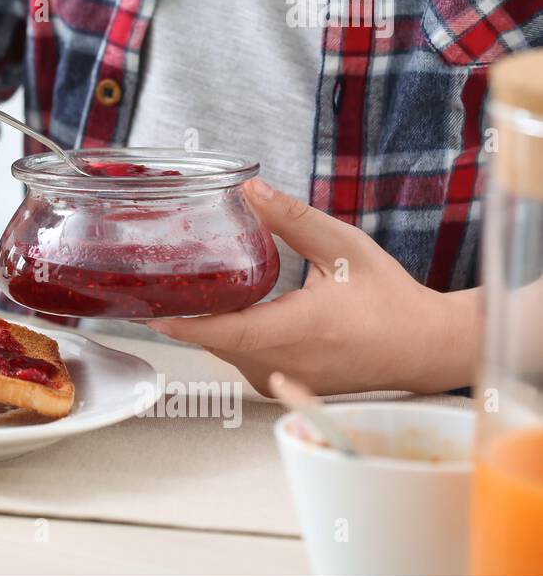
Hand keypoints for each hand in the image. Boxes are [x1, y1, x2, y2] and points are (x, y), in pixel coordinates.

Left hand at [147, 179, 479, 395]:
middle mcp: (286, 362)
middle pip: (216, 340)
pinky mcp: (285, 386)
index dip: (185, 324)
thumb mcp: (343, 247)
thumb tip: (249, 190)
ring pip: (225, 353)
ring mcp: (284, 380)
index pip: (227, 331)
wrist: (424, 347)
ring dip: (208, 325)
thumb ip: (292, 219)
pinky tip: (223, 310)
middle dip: (187, 312)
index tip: (150, 312)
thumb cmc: (388, 296)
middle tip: (155, 281)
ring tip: (182, 289)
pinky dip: (228, 339)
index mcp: (299, 329)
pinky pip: (241, 361)